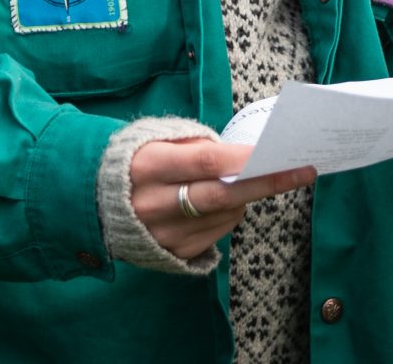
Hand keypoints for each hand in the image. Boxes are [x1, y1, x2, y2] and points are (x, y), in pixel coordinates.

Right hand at [129, 135, 313, 260]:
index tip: (279, 152)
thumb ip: (195, 146)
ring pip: (224, 215)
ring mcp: (163, 233)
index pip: (207, 162)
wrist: (91, 202)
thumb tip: (243, 156)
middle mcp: (154, 203)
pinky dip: (229, 215)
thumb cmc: (133, 159)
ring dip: (245, 197)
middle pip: (223, 195)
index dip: (246, 158)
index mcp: (148, 166)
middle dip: (266, 182)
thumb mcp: (154, 140)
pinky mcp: (172, 252)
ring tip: (247, 179)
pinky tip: (222, 202)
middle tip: (302, 171)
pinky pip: (217, 234)